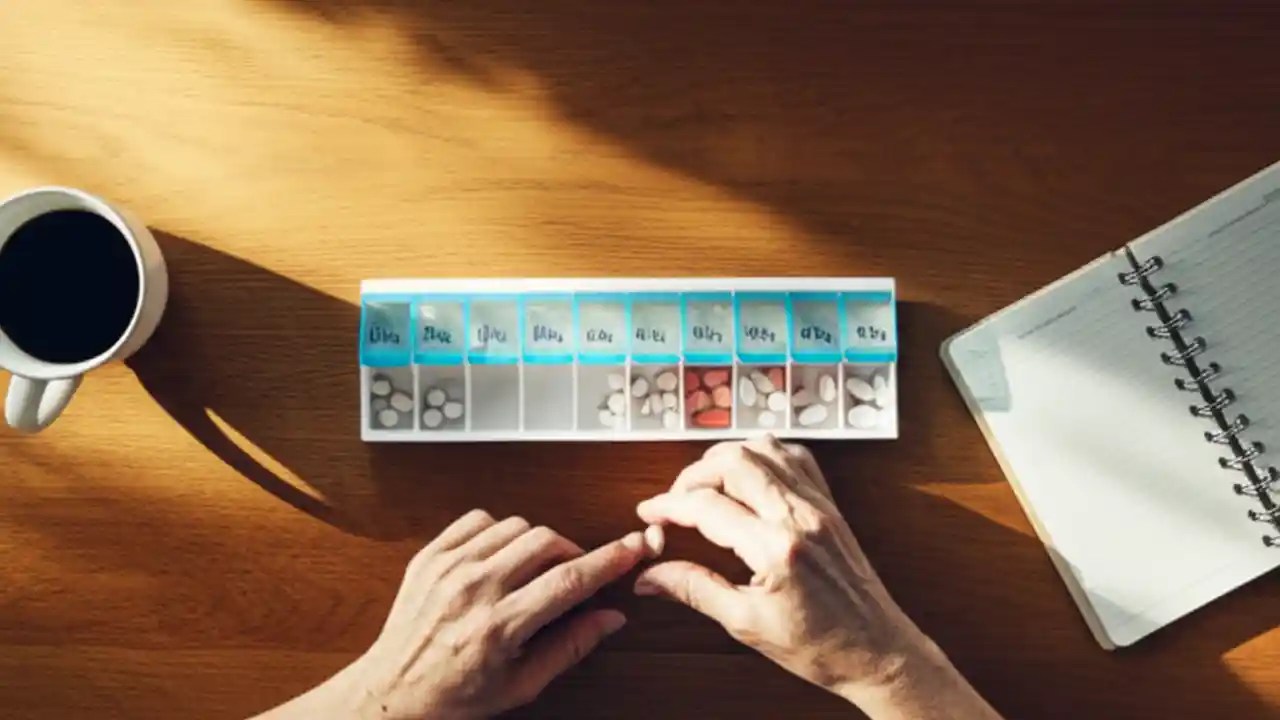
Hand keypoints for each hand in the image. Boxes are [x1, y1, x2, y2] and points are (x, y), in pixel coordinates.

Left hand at [255, 511, 650, 719]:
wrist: (392, 691)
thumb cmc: (455, 695)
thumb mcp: (521, 685)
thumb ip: (570, 647)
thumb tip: (611, 617)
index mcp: (500, 627)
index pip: (570, 580)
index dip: (610, 560)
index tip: (634, 546)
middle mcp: (475, 590)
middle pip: (547, 542)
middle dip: (572, 552)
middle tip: (573, 573)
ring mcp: (449, 567)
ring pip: (516, 526)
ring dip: (536, 542)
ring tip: (532, 570)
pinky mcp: (430, 555)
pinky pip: (479, 519)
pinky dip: (499, 531)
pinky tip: (499, 557)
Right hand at [634, 437, 999, 719]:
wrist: (878, 652)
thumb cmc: (820, 647)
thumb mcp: (746, 624)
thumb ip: (694, 590)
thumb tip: (649, 577)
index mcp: (776, 549)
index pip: (707, 507)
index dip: (668, 505)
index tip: (649, 513)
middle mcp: (799, 516)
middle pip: (733, 461)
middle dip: (693, 474)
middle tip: (676, 500)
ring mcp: (819, 505)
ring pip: (764, 448)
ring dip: (727, 458)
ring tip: (707, 486)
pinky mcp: (830, 505)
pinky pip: (795, 457)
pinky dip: (764, 456)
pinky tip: (748, 478)